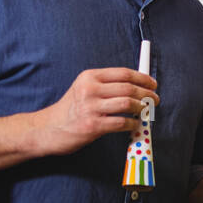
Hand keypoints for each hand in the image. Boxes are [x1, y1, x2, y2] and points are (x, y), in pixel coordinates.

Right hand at [36, 67, 159, 155]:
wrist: (47, 129)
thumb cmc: (71, 109)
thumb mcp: (84, 88)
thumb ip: (107, 85)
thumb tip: (139, 85)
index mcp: (89, 77)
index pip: (124, 73)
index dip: (143, 78)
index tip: (153, 84)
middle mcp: (89, 89)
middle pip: (129, 88)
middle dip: (147, 94)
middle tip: (155, 100)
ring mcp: (90, 107)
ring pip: (128, 104)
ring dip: (143, 108)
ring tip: (146, 111)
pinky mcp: (92, 125)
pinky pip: (122, 123)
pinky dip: (133, 124)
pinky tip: (135, 124)